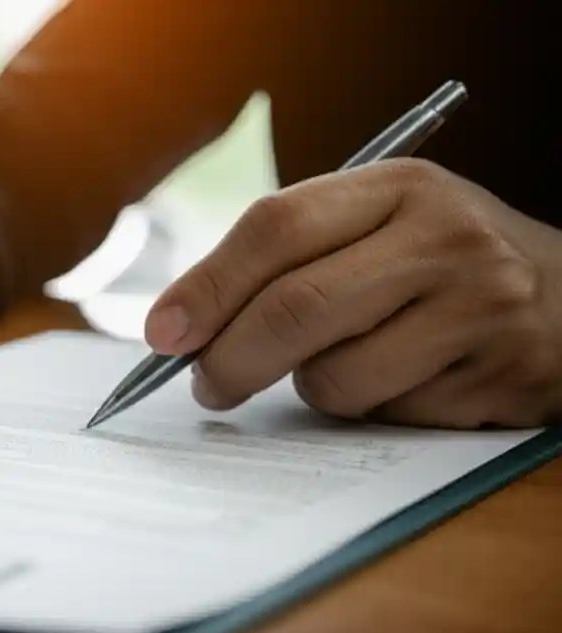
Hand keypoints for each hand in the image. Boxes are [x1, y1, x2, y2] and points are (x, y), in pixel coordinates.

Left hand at [144, 159, 561, 428]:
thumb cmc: (437, 265)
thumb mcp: (376, 227)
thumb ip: (287, 258)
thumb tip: (181, 326)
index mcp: (399, 186)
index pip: (276, 227)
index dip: (208, 285)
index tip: (163, 332)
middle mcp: (445, 239)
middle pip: (296, 308)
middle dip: (228, 359)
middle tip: (205, 385)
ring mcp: (481, 310)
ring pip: (336, 378)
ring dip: (310, 388)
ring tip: (342, 364)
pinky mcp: (499, 379)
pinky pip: (387, 416)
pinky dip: (370, 411)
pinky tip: (404, 381)